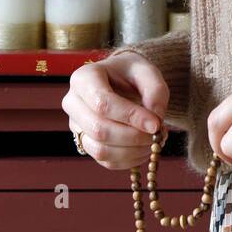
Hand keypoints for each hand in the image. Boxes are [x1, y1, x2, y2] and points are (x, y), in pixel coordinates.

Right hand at [62, 51, 169, 170]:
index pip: (102, 103)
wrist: (121, 80)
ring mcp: (76, 126)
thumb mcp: (147, 71)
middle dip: (133, 137)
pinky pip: (105, 160)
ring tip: (153, 141)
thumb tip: (154, 121)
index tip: (156, 124)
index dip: (130, 117)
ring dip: (132, 151)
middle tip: (158, 134)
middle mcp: (73, 103)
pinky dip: (129, 159)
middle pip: (99, 129)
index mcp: (83, 78)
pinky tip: (144, 148)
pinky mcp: (85, 143)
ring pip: (100, 150)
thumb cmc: (132, 73)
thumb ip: (155, 91)